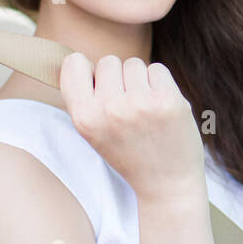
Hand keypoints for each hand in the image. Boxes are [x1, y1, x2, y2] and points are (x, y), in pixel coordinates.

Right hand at [60, 52, 206, 204]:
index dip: (87, 71)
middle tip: (127, 107)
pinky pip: (158, 69)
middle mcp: (110, 109)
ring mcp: (141, 103)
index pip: (74, 63)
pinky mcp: (169, 100)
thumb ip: (86, 99)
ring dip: (140, 81)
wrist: (166, 184)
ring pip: (134, 63)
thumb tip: (79, 59)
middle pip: (108, 61)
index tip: (98, 86)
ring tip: (144, 110)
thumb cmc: (129, 154)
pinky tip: (160, 107)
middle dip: (118, 78)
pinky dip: (160, 84)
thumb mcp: (94, 133)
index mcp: (85, 118)